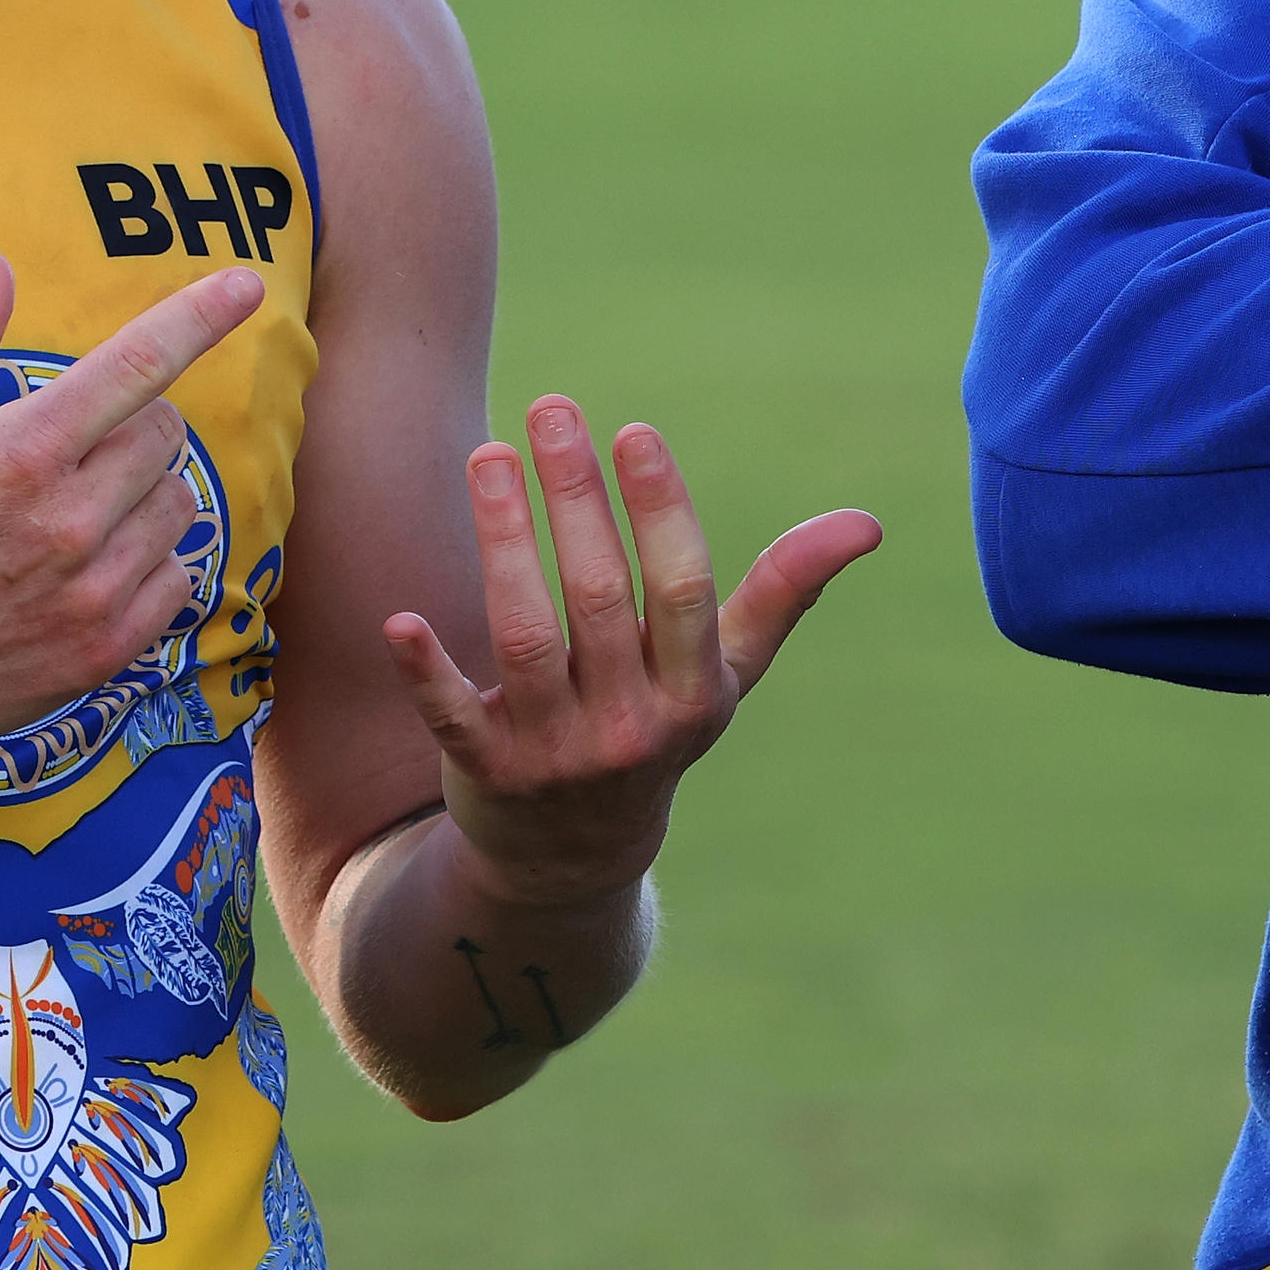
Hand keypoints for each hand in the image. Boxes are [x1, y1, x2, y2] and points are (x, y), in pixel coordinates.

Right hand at [0, 251, 255, 776]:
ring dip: (142, 496)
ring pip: (179, 503)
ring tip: (72, 516)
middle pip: (165, 431)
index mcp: (19, 450)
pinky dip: (150, 565)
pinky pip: (180, 577)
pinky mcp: (106, 648)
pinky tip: (88, 571)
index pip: (136, 364)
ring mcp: (92, 589)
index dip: (199, 315)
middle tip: (74, 452)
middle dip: (132, 426)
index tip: (245, 282)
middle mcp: (67, 517)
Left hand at [383, 397, 881, 910]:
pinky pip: (451, 719)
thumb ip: (784, 591)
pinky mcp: (486, 774)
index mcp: (695, 692)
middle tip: (550, 409)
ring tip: (489, 457)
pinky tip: (401, 621)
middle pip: (599, 597)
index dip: (660, 510)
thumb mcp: (727, 673)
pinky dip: (426, 673)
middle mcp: (631, 726)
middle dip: (573, 497)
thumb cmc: (656, 728)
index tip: (632, 433)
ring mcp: (557, 754)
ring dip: (505, 543)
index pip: (683, 588)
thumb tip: (867, 522)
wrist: (571, 859)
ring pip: (527, 637)